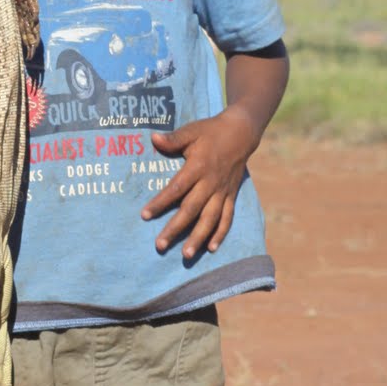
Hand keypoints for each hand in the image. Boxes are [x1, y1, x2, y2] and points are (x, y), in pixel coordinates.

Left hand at [141, 106, 259, 259]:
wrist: (241, 133)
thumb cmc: (211, 131)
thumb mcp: (191, 131)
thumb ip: (173, 139)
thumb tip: (153, 138)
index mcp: (198, 167)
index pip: (176, 188)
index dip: (161, 202)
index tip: (145, 215)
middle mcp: (210, 183)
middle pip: (191, 209)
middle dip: (175, 229)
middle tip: (160, 245)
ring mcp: (222, 192)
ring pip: (210, 219)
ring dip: (198, 237)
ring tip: (186, 254)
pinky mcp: (231, 196)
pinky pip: (227, 218)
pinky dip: (220, 233)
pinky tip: (211, 248)